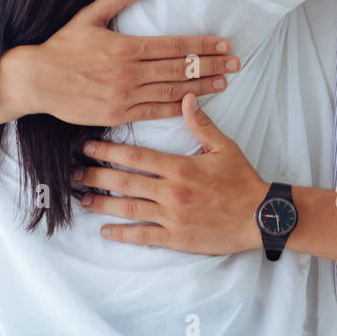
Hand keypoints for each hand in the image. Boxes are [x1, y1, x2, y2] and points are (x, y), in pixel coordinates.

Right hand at [0, 0, 240, 125]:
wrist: (35, 80)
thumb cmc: (61, 47)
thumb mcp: (88, 16)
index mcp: (126, 46)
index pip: (175, 45)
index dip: (203, 45)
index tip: (224, 45)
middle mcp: (130, 72)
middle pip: (180, 68)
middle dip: (212, 65)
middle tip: (237, 64)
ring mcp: (125, 95)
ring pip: (173, 91)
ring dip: (202, 87)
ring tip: (224, 83)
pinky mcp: (118, 115)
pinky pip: (155, 112)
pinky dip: (178, 108)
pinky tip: (196, 104)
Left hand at [76, 93, 268, 254]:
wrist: (261, 216)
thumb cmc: (243, 181)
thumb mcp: (225, 148)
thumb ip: (201, 124)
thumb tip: (187, 98)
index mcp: (181, 167)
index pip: (136, 157)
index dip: (108, 151)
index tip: (88, 147)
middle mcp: (172, 191)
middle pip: (124, 182)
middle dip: (95, 176)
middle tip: (74, 173)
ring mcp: (172, 216)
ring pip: (128, 209)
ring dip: (102, 204)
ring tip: (83, 198)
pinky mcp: (176, 237)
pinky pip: (143, 236)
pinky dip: (121, 234)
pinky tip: (105, 231)